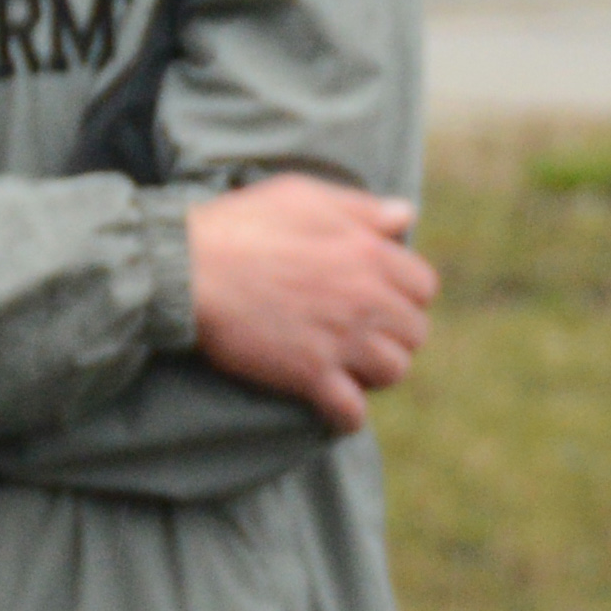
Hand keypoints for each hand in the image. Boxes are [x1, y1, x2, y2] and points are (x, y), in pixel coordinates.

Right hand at [184, 176, 436, 433]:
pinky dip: (347, 414)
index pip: (423, 286)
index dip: (404, 293)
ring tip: (351, 365)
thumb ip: (361, 208)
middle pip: (414, 333)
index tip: (379, 297)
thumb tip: (406, 215)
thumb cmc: (241, 225)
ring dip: (375, 372)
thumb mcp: (304, 196)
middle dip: (393, 334)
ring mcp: (340, 339)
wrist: (187, 268)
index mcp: (368, 252)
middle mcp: (364, 298)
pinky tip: (334, 405)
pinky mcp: (309, 374)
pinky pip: (352, 411)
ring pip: (393, 371)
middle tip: (362, 334)